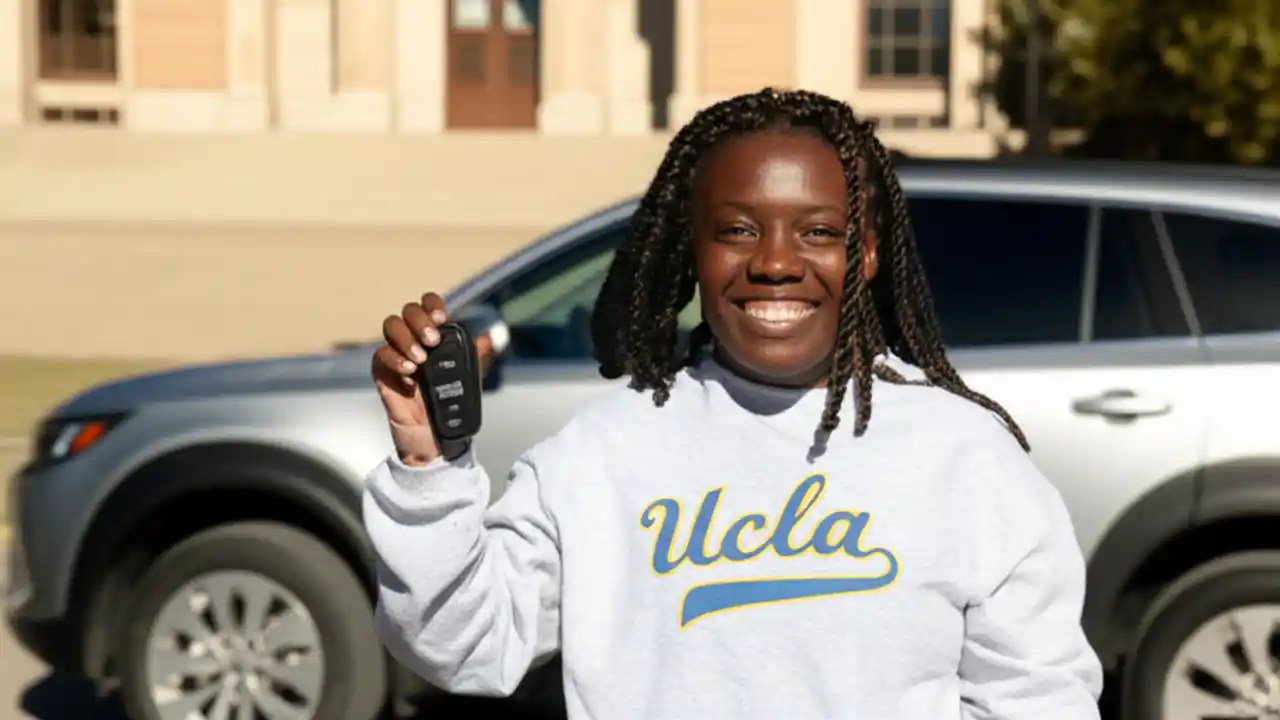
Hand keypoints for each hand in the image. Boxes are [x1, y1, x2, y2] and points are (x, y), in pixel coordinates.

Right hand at [371, 293, 496, 465]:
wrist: (434, 435)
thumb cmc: (448, 402)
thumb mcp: (468, 376)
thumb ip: (477, 355)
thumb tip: (491, 337)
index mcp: (433, 335)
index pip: (428, 306)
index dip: (432, 305)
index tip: (441, 317)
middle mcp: (413, 339)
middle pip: (408, 312)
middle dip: (420, 321)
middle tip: (432, 340)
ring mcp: (396, 353)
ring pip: (391, 327)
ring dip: (406, 339)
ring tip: (420, 360)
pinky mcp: (382, 371)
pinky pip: (381, 355)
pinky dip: (395, 360)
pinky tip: (409, 373)